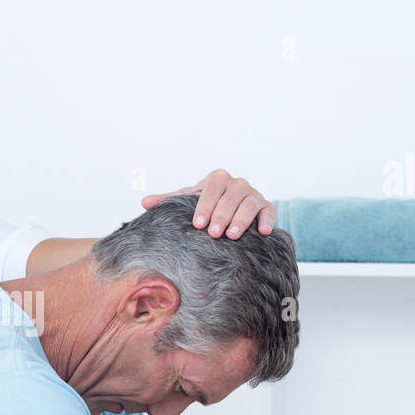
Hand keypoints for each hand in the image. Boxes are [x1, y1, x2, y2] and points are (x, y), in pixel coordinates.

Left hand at [141, 169, 275, 238]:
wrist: (231, 211)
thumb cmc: (206, 206)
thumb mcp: (188, 202)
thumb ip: (170, 201)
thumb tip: (144, 203)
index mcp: (217, 179)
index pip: (212, 188)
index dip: (205, 205)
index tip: (197, 224)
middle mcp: (237, 184)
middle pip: (231, 195)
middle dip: (222, 214)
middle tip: (213, 233)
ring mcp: (253, 194)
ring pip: (249, 203)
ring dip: (241, 219)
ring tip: (232, 235)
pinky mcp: (266, 207)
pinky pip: (269, 211)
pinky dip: (267, 220)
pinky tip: (263, 232)